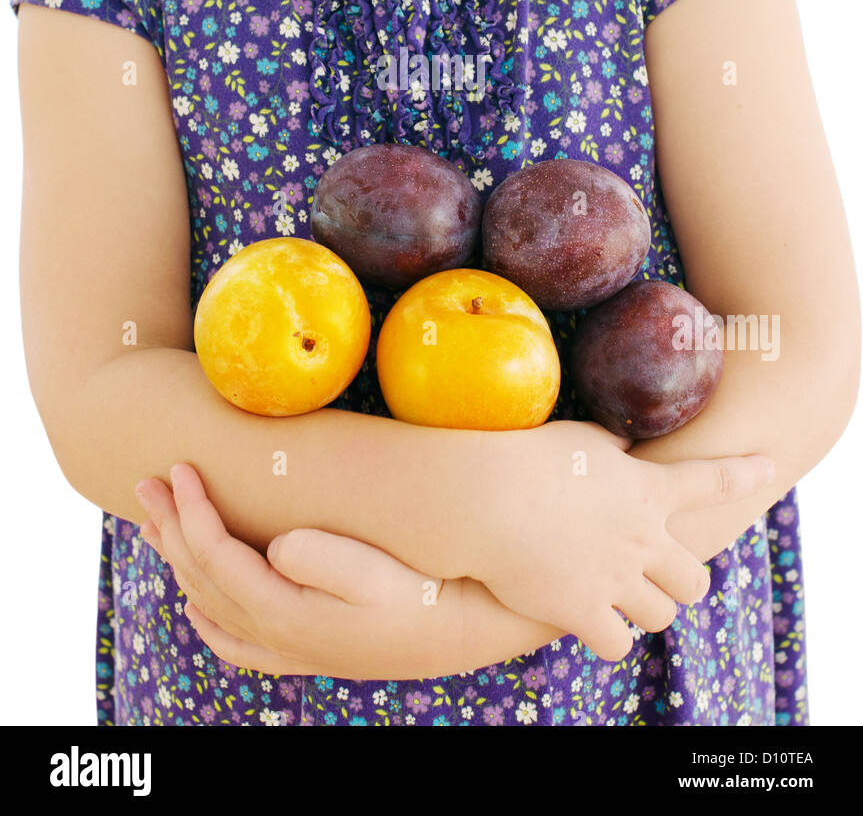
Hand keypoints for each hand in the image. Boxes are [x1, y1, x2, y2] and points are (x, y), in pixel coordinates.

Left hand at [134, 464, 552, 679]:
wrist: (468, 629)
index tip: (180, 466)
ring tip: (154, 525)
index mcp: (287, 614)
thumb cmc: (426, 591)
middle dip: (170, 527)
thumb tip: (274, 545)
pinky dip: (206, 616)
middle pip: (202, 578)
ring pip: (211, 605)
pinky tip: (195, 604)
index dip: (192, 511)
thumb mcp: (378, 574)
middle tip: (146, 482)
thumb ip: (321, 559)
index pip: (216, 557)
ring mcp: (290, 648)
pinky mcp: (307, 649)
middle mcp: (278, 637)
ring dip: (179, 561)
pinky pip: (235, 641)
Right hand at [470, 418, 774, 661]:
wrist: (482, 497)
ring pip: (661, 616)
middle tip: (655, 576)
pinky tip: (592, 623)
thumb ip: (613, 447)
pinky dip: (609, 638)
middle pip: (695, 581)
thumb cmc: (526, 457)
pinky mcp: (580, 610)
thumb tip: (626, 449)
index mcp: (645, 489)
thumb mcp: (579, 439)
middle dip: (681, 582)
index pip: (710, 479)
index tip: (767, 467)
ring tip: (620, 600)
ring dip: (645, 610)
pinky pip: (617, 645)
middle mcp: (640, 537)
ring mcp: (614, 578)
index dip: (742, 473)